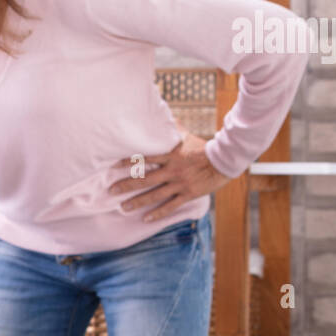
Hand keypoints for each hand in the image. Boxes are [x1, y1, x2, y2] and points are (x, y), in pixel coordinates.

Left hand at [108, 131, 231, 221]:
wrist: (224, 160)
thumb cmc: (204, 148)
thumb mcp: (187, 137)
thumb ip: (174, 130)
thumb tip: (165, 116)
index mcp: (170, 155)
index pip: (145, 158)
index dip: (128, 161)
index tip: (113, 165)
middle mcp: (172, 170)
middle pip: (145, 179)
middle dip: (126, 185)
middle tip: (111, 191)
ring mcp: (179, 183)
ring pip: (154, 195)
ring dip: (137, 202)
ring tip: (123, 208)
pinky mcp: (188, 194)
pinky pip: (170, 205)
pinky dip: (157, 213)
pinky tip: (145, 218)